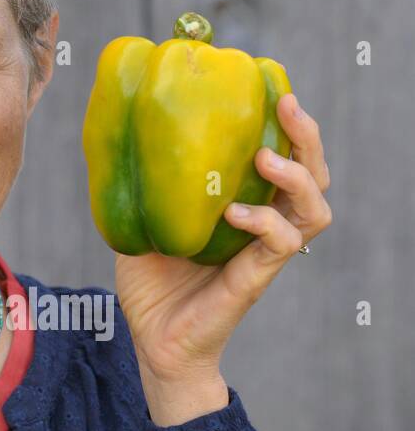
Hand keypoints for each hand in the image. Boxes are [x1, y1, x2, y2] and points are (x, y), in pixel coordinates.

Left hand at [113, 93, 332, 419]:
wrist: (152, 341)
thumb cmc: (151, 282)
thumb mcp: (141, 220)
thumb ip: (143, 185)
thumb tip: (116, 133)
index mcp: (245, 206)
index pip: (283, 160)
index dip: (287, 126)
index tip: (274, 89)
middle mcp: (263, 226)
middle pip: (313, 176)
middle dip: (307, 138)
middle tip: (288, 105)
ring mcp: (264, 254)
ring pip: (313, 210)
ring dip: (297, 178)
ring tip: (266, 158)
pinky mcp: (255, 279)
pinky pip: (278, 246)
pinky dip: (263, 224)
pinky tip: (236, 214)